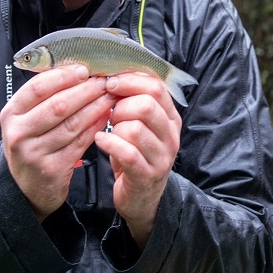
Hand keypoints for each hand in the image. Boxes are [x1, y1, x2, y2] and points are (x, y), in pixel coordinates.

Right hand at [0, 65, 114, 220]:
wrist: (27, 187)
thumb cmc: (33, 143)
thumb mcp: (28, 119)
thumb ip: (46, 97)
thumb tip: (80, 71)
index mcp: (11, 113)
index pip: (37, 87)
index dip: (63, 76)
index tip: (84, 69)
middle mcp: (18, 133)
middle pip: (57, 105)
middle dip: (85, 91)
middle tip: (104, 82)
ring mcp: (34, 153)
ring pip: (71, 125)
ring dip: (95, 108)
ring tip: (109, 97)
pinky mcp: (52, 169)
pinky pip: (79, 143)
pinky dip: (95, 128)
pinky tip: (106, 117)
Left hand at [94, 73, 181, 248]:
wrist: (142, 198)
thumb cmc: (134, 154)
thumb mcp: (139, 124)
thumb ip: (133, 101)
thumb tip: (111, 74)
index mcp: (170, 117)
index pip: (156, 86)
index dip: (129, 81)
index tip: (110, 83)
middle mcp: (171, 135)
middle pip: (147, 104)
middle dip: (121, 105)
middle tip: (110, 114)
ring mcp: (162, 156)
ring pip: (135, 128)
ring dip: (115, 127)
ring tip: (109, 131)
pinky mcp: (147, 175)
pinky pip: (127, 152)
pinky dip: (110, 143)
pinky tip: (101, 141)